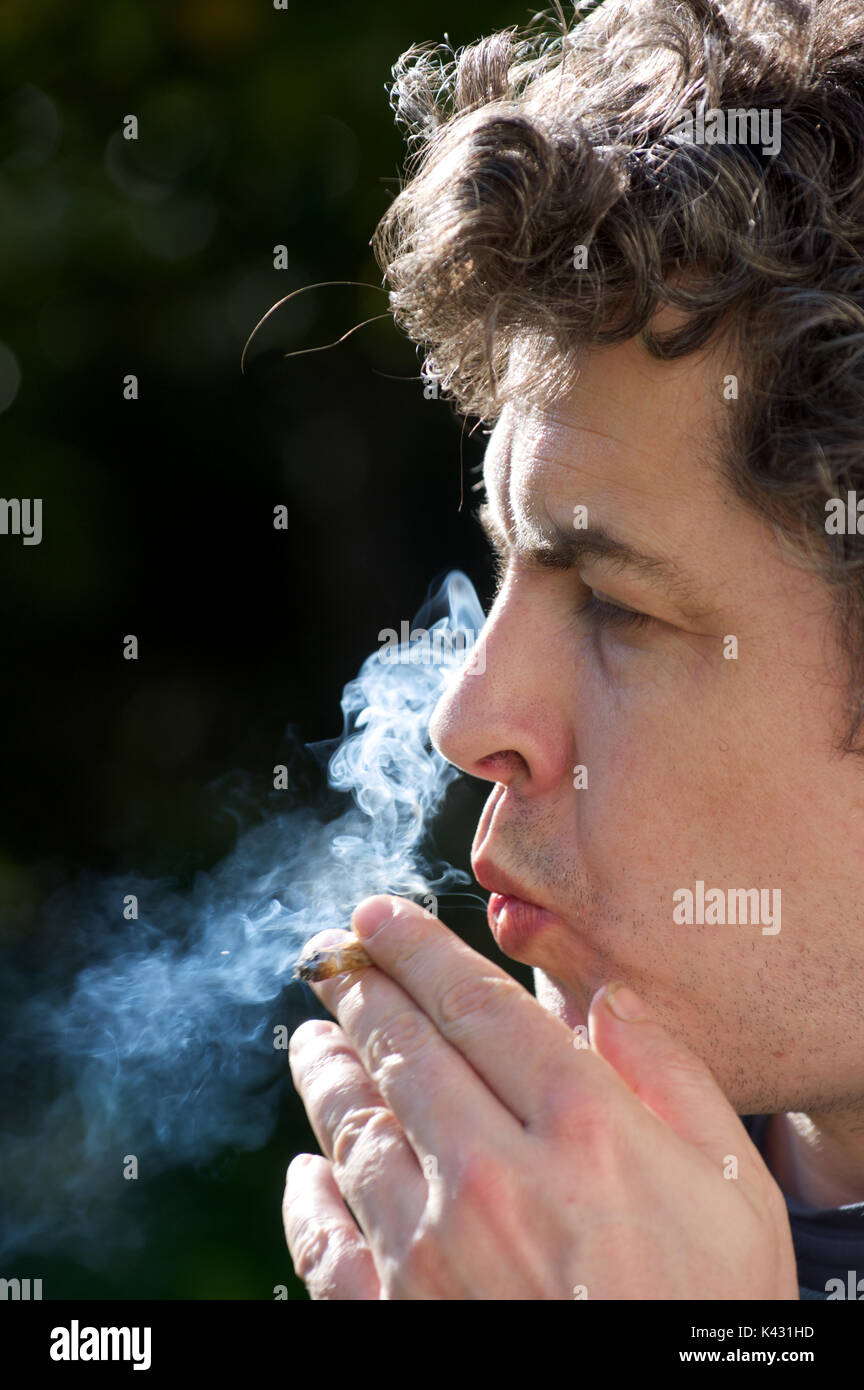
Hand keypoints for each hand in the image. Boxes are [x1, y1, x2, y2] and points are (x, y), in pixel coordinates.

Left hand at [283, 895, 798, 1299]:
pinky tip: (306, 1169)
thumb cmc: (708, 1314)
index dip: (416, 947)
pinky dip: (308, 1193)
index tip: (378, 915)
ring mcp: (431, 1250)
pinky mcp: (391, 1317)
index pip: (474, 1003)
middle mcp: (492, 1176)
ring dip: (326, 1072)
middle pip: (404, 1050)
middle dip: (361, 991)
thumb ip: (671, 1076)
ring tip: (313, 1042)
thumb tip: (606, 1000)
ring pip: (353, 1127)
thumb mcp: (735, 1187)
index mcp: (581, 1128)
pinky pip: (324, 1238)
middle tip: (335, 959)